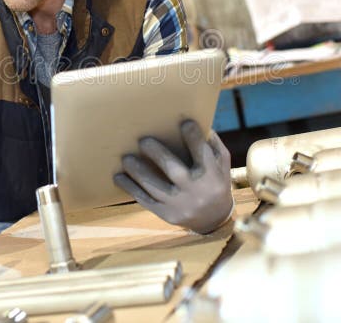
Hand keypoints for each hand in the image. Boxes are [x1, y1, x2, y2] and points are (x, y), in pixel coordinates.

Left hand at [113, 120, 233, 233]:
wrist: (213, 219)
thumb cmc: (215, 181)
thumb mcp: (221, 163)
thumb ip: (211, 143)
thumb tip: (197, 121)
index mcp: (212, 176)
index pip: (202, 154)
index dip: (194, 138)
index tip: (184, 122)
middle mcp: (196, 191)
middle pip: (174, 170)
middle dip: (157, 154)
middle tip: (143, 140)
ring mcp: (180, 205)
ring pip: (154, 187)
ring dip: (138, 171)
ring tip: (126, 158)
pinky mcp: (167, 215)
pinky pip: (145, 200)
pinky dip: (131, 188)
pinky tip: (119, 177)